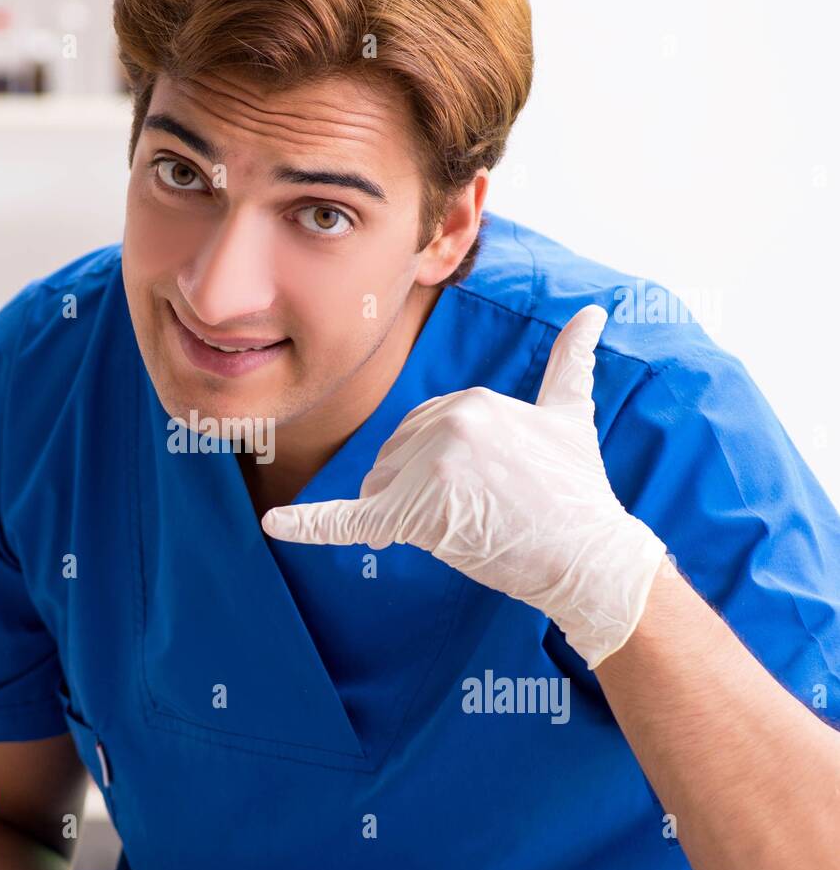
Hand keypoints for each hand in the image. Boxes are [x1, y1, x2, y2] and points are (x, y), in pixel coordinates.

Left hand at [261, 305, 666, 668]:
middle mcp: (446, 425)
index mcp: (469, 399)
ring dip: (406, 518)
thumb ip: (572, 362)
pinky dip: (308, 525)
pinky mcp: (416, 514)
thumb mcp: (571, 415)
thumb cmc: (579, 491)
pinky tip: (274, 524)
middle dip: (417, 492)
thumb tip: (596, 314)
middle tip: (475, 515)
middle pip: (392, 462)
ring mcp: (431, 468)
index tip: (477, 490)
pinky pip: (349, 519)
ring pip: (380, 494)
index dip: (435, 468)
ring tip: (464, 529)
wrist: (590, 555)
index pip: (417, 432)